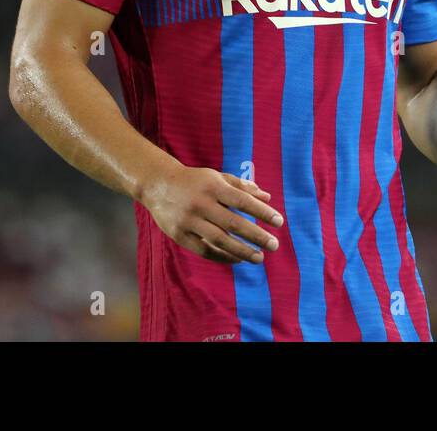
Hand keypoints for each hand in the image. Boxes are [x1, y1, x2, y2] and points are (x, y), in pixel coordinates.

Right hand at [141, 164, 283, 263]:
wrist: (157, 184)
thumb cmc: (195, 181)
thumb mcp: (217, 177)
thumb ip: (242, 187)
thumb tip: (268, 197)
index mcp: (212, 186)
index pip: (242, 201)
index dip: (262, 212)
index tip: (279, 222)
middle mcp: (201, 203)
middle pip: (233, 223)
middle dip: (256, 235)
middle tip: (274, 245)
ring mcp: (188, 220)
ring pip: (219, 240)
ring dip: (242, 251)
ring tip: (259, 257)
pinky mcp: (179, 235)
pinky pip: (204, 250)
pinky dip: (222, 257)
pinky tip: (237, 259)